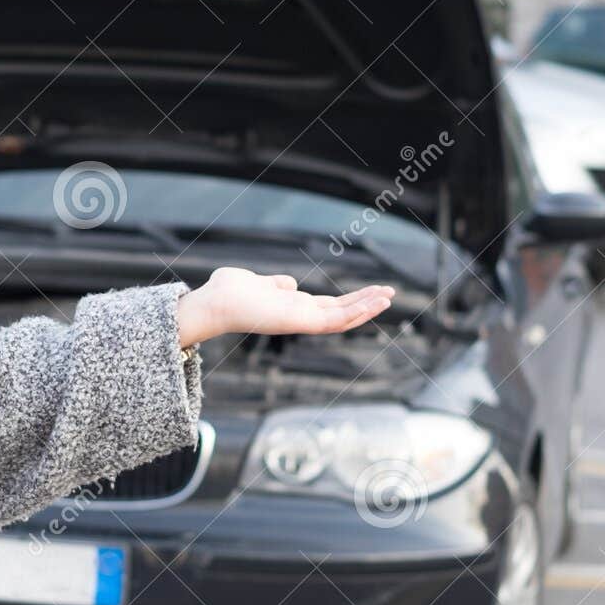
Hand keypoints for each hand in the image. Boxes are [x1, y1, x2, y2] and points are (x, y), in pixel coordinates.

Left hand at [176, 266, 394, 345]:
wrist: (214, 302)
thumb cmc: (228, 293)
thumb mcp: (258, 282)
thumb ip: (275, 284)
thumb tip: (289, 283)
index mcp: (292, 306)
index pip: (328, 305)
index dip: (351, 299)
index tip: (371, 290)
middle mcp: (299, 315)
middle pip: (341, 311)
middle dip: (365, 303)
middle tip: (389, 293)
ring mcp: (301, 320)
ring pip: (342, 317)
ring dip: (367, 307)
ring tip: (389, 297)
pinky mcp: (301, 322)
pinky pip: (335, 320)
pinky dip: (356, 312)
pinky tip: (374, 303)